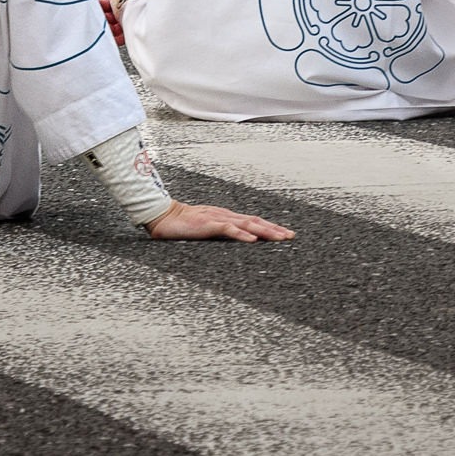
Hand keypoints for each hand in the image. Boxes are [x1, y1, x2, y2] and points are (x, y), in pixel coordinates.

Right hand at [146, 201, 294, 241]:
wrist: (163, 216)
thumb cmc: (182, 224)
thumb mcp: (206, 228)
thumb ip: (220, 232)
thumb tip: (236, 240)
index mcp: (226, 217)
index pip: (253, 221)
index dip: (271, 226)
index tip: (285, 234)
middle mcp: (226, 216)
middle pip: (256, 221)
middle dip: (275, 229)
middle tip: (291, 236)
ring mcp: (218, 218)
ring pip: (247, 224)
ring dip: (265, 231)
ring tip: (280, 237)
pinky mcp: (208, 224)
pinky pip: (228, 229)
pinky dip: (242, 234)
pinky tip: (252, 240)